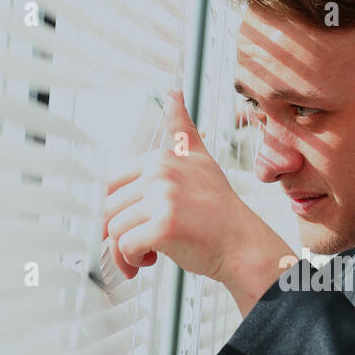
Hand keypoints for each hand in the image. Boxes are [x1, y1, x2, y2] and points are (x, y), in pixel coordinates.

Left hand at [102, 90, 293, 313]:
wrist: (244, 247)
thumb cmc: (220, 214)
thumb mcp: (202, 161)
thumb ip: (182, 130)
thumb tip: (173, 92)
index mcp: (161, 158)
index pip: (112, 186)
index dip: (120, 211)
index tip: (138, 223)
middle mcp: (161, 173)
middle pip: (110, 209)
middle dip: (119, 234)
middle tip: (142, 245)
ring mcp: (163, 198)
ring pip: (115, 230)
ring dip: (124, 252)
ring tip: (148, 255)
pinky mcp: (165, 226)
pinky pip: (126, 247)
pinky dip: (132, 262)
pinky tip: (150, 261)